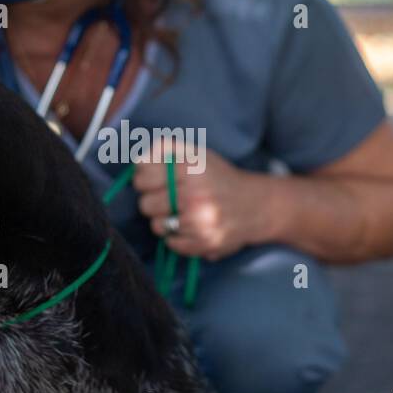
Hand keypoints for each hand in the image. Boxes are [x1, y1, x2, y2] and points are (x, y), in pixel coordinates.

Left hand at [131, 144, 268, 261]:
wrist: (255, 205)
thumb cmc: (218, 178)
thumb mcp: (196, 153)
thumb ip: (165, 149)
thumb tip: (137, 161)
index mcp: (190, 167)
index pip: (142, 177)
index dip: (143, 180)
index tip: (152, 181)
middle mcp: (194, 193)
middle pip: (145, 204)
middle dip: (153, 201)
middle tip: (169, 199)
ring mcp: (200, 221)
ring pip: (156, 226)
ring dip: (165, 220)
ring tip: (181, 213)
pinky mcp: (205, 242)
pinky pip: (171, 243)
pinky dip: (177, 237)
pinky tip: (190, 227)